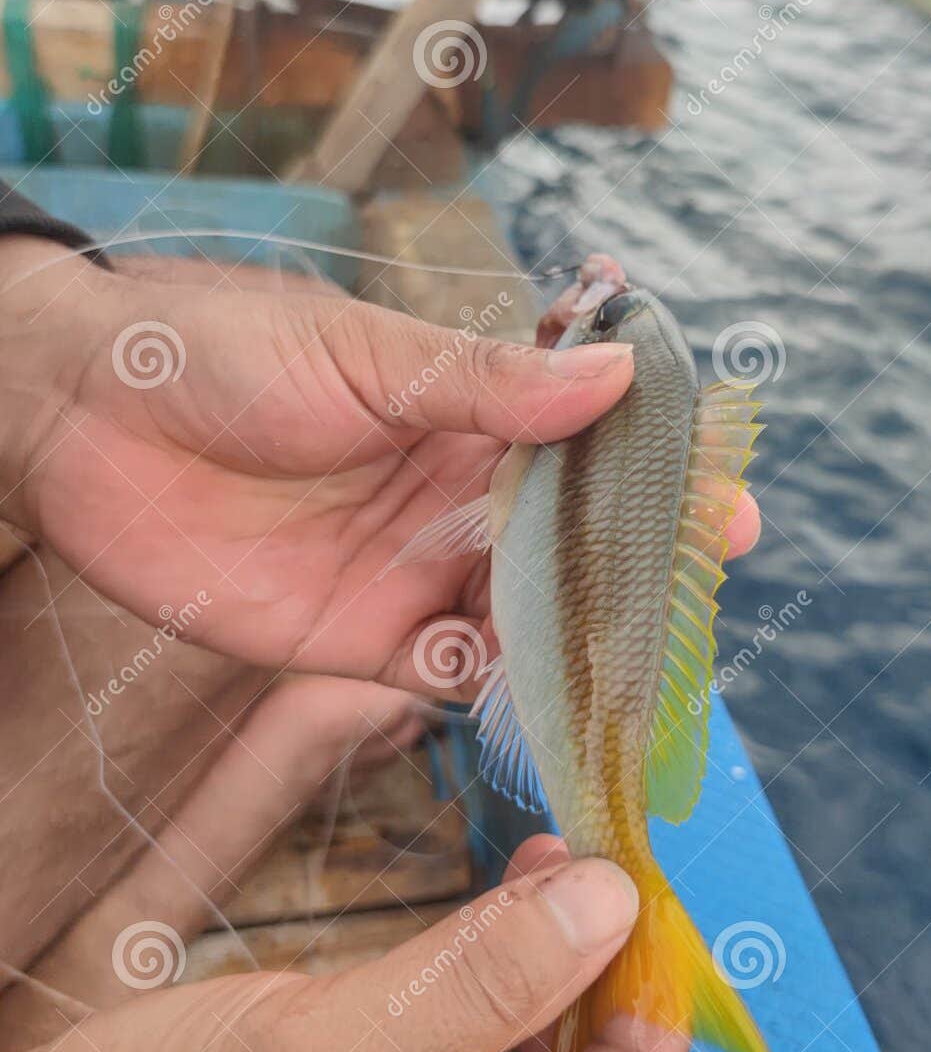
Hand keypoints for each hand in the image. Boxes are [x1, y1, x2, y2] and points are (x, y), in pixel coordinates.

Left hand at [1, 242, 757, 697]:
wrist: (80, 418)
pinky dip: (497, 690)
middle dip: (641, 570)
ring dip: (582, 641)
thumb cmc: (221, 351)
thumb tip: (615, 373)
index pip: (590, 445)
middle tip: (705, 595)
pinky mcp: (357, 639)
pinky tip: (538, 700)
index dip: (660, 475)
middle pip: (573, 544)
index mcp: (466, 409)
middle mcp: (453, 496)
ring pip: (524, 618)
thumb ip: (483, 382)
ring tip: (643, 669)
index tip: (728, 504)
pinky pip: (447, 676)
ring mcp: (411, 570)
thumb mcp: (360, 354)